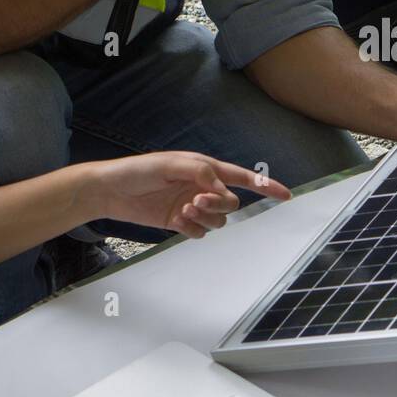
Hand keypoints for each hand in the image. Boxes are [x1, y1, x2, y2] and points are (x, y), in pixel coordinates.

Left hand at [87, 151, 290, 239]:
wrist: (111, 190)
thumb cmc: (139, 170)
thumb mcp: (171, 164)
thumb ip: (200, 173)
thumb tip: (221, 189)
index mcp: (205, 169)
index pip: (243, 177)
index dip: (265, 186)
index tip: (285, 195)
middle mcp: (203, 188)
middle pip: (230, 203)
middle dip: (219, 205)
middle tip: (195, 201)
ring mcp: (192, 206)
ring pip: (217, 220)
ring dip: (205, 218)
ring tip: (183, 211)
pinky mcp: (180, 221)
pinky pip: (199, 232)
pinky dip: (192, 229)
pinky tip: (177, 222)